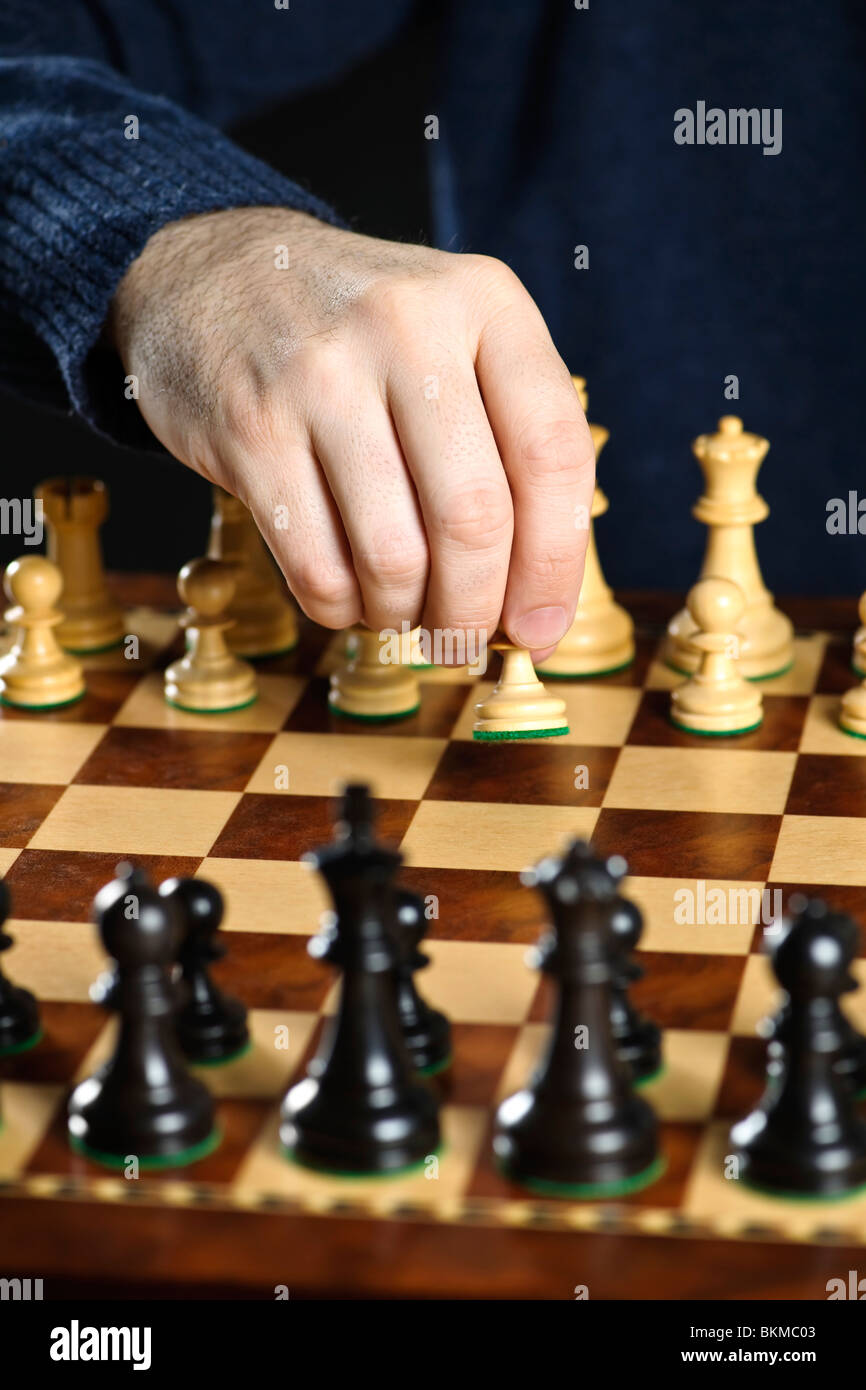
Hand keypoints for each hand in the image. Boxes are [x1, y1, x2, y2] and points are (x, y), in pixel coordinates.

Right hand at [109, 207, 594, 654]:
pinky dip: (341, 608)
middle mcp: (405, 327)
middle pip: (473, 518)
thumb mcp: (453, 340)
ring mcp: (320, 376)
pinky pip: (316, 566)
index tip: (541, 628)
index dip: (556, 563)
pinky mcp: (251, 429)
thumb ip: (507, 444)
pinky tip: (346, 595)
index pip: (553, 452)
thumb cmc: (360, 339)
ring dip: (406, 614)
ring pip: (393, 557)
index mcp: (483, 302)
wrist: (212, 277)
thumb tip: (538, 607)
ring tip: (401, 611)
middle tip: (464, 641)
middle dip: (476, 610)